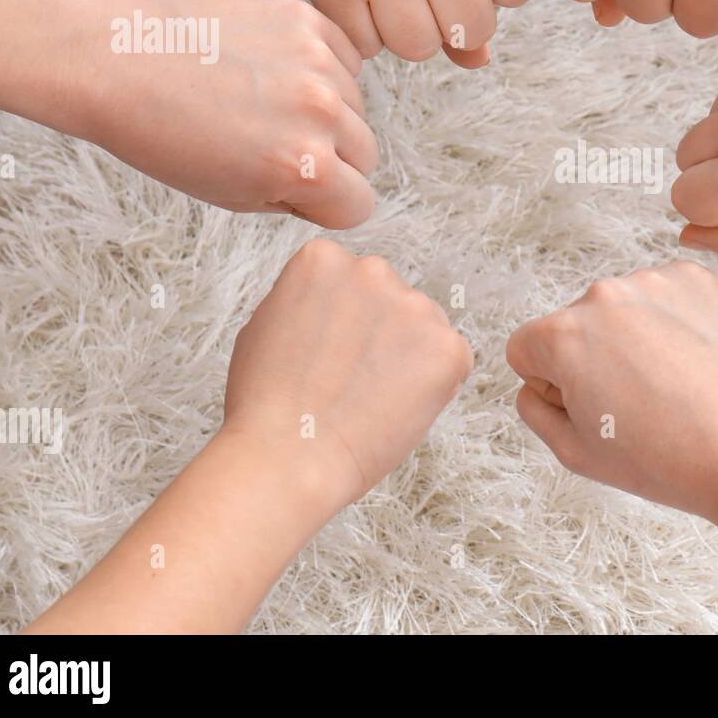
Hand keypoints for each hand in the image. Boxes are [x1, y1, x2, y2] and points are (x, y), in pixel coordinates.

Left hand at [77, 0, 378, 228]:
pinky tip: (275, 71)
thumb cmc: (164, 135)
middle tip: (276, 143)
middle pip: (366, 153)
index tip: (299, 188)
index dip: (329, 203)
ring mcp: (316, 61)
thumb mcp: (233, 196)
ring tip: (266, 102)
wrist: (116, 62)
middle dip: (331, 156)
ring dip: (327, 110)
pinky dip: (323, 68)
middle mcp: (320, 113)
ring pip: (358, 104)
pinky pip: (346, 57)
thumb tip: (337, 188)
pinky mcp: (305, 20)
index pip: (360, 203)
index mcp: (304, 167)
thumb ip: (299, 197)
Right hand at [223, 239, 472, 512]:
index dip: (342, 326)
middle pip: (392, 300)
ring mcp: (415, 306)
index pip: (351, 283)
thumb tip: (333, 300)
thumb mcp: (266, 323)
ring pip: (424, 329)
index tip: (325, 356)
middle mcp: (373, 270)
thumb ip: (307, 299)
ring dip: (409, 359)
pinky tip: (396, 409)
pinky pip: (451, 361)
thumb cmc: (265, 403)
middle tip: (351, 382)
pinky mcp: (449, 347)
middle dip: (381, 335)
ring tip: (370, 400)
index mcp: (324, 259)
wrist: (287, 459)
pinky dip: (434, 387)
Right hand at [507, 261, 717, 529]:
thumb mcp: (575, 454)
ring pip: (621, 309)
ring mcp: (654, 281)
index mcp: (564, 336)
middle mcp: (603, 295)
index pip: (526, 349)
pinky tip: (693, 363)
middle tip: (637, 405)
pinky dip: (672, 323)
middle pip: (574, 325)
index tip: (593, 409)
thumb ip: (535, 409)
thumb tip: (537, 383)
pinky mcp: (697, 279)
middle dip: (593, 358)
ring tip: (672, 386)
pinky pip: (663, 297)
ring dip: (634, 338)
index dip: (552, 387)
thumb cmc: (669, 460)